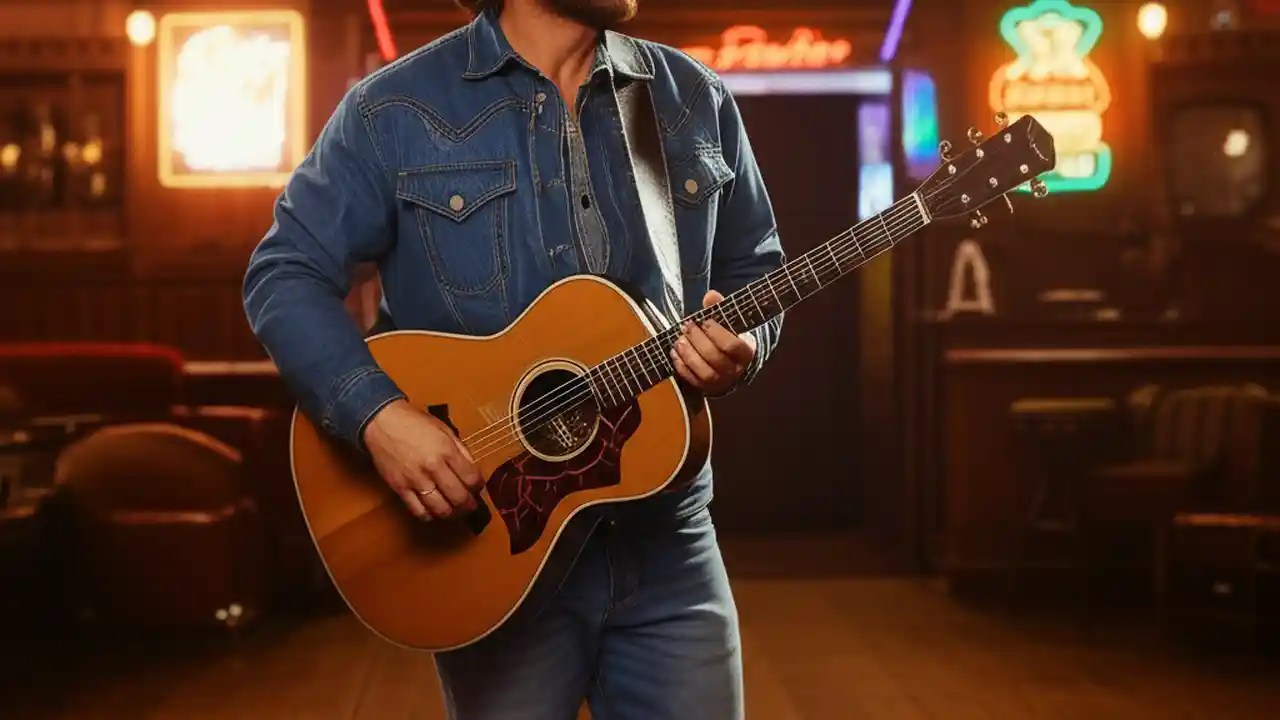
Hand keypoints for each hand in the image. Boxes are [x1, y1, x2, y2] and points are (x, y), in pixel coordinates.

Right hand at [363, 399, 482, 520]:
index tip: (477, 487)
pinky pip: (418, 511)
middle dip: (469, 505)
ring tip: (455, 511)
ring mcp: (415, 480)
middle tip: (471, 505)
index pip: (471, 479)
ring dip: (452, 514)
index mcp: (446, 450)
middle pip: (459, 498)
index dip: (478, 487)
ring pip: (440, 509)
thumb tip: (472, 470)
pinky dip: (430, 516)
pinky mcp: (400, 488)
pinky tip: (434, 511)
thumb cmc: (414, 422)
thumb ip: (460, 450)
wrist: (381, 422)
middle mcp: (433, 468)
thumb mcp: (444, 429)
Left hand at [671, 290, 757, 396]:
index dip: (716, 332)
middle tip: (687, 326)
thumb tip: (710, 295)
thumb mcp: (729, 322)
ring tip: (679, 340)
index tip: (704, 321)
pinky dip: (682, 368)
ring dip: (689, 355)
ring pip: (705, 373)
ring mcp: (722, 383)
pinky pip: (694, 382)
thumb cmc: (730, 337)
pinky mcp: (707, 389)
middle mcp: (736, 371)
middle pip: (715, 358)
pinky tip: (675, 353)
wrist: (734, 363)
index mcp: (746, 354)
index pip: (732, 345)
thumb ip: (720, 307)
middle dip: (698, 341)